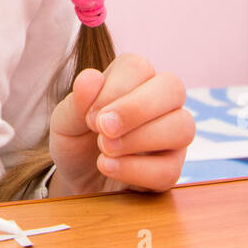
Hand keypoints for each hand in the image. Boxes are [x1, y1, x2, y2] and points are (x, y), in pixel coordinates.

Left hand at [47, 54, 195, 195]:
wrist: (77, 180)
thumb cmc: (76, 141)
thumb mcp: (64, 121)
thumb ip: (77, 100)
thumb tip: (91, 78)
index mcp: (133, 78)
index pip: (138, 67)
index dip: (113, 90)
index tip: (89, 116)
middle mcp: (161, 102)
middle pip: (173, 87)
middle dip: (136, 109)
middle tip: (103, 129)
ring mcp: (172, 135)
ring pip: (182, 127)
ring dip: (139, 139)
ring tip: (104, 150)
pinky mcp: (172, 168)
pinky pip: (171, 168)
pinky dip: (135, 170)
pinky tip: (109, 168)